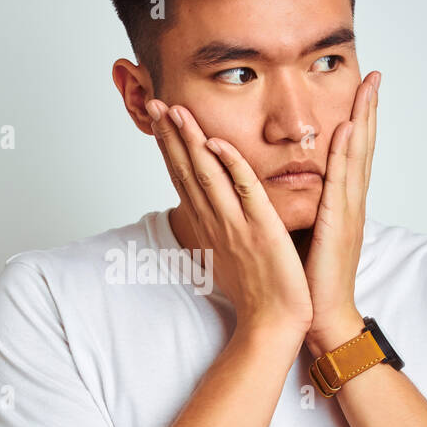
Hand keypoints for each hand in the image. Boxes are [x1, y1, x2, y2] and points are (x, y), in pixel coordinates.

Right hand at [146, 97, 312, 342]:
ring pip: (207, 175)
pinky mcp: (260, 230)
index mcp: (211, 225)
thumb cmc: (257, 293)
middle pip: (186, 171)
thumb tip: (212, 215)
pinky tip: (216, 142)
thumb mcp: (232, 255)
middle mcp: (216, 221)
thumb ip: (222, 229)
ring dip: (190, 141)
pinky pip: (243, 191)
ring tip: (175, 111)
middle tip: (154, 103)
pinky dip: (230, 165)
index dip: (169, 147)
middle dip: (169, 136)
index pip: (184, 178)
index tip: (158, 120)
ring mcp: (235, 225)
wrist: (272, 324)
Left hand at [303, 70, 380, 356]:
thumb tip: (300, 192)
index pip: (353, 155)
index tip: (363, 90)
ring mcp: (348, 214)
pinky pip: (339, 184)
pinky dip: (345, 155)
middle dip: (369, 110)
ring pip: (357, 159)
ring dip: (362, 120)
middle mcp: (351, 205)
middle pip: (363, 148)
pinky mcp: (336, 226)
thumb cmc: (313, 282)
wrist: (322, 318)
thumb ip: (311, 211)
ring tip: (367, 89)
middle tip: (374, 76)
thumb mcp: (312, 236)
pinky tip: (347, 130)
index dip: (360, 121)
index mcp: (343, 207)